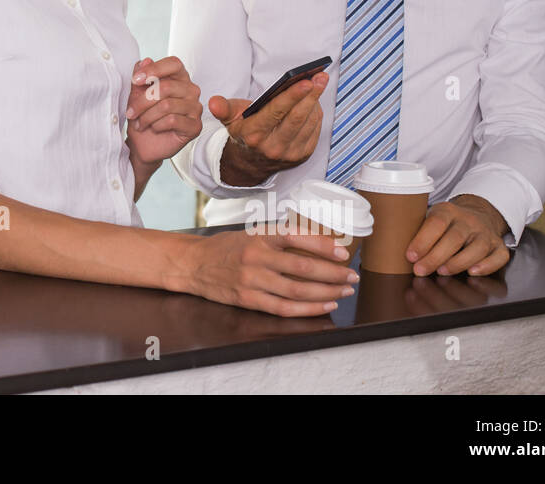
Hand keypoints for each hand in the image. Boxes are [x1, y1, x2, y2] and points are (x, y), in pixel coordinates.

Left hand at [125, 56, 202, 191]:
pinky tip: (154, 128)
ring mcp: (195, 108)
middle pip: (166, 87)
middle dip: (142, 101)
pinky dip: (157, 125)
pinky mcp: (195, 126)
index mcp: (179, 77)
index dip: (154, 69)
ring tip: (139, 123)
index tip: (135, 80)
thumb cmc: (142, 116)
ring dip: (147, 116)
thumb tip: (145, 60)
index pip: (174, 63)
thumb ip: (140, 77)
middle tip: (130, 112)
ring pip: (167, 105)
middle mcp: (191, 90)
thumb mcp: (136, 94)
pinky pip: (173, 120)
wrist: (143, 144)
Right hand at [171, 226, 357, 316]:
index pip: (296, 237)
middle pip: (302, 267)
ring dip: (325, 292)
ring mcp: (252, 280)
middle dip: (332, 273)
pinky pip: (284, 307)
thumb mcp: (251, 234)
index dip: (322, 245)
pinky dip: (308, 309)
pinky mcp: (248, 299)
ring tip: (343, 291)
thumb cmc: (226, 248)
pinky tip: (324, 305)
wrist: (193, 264)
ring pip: (297, 290)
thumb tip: (318, 245)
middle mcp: (256, 257)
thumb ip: (279, 239)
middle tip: (351, 275)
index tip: (342, 252)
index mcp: (259, 236)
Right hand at [210, 71, 328, 186]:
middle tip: (320, 77)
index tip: (305, 81)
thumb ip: (223, 108)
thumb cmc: (243, 132)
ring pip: (308, 123)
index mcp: (253, 135)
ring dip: (315, 102)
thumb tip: (213, 102)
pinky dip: (316, 114)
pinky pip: (314, 131)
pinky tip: (314, 102)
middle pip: (297, 117)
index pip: (276, 113)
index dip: (292, 96)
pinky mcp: (302, 156)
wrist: (249, 163)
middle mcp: (272, 147)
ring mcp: (289, 154)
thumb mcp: (230, 119)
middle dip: (311, 95)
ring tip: (318, 84)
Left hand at [407, 196, 510, 276]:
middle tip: (420, 270)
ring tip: (442, 272)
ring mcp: (486, 233)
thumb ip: (418, 231)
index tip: (410, 256)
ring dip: (458, 262)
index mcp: (448, 210)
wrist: (478, 213)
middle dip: (435, 256)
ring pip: (477, 248)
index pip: (436, 223)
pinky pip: (499, 256)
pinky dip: (487, 265)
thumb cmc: (447, 222)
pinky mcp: (499, 246)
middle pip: (454, 238)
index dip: (423, 240)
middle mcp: (469, 221)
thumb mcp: (431, 218)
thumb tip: (392, 250)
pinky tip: (473, 272)